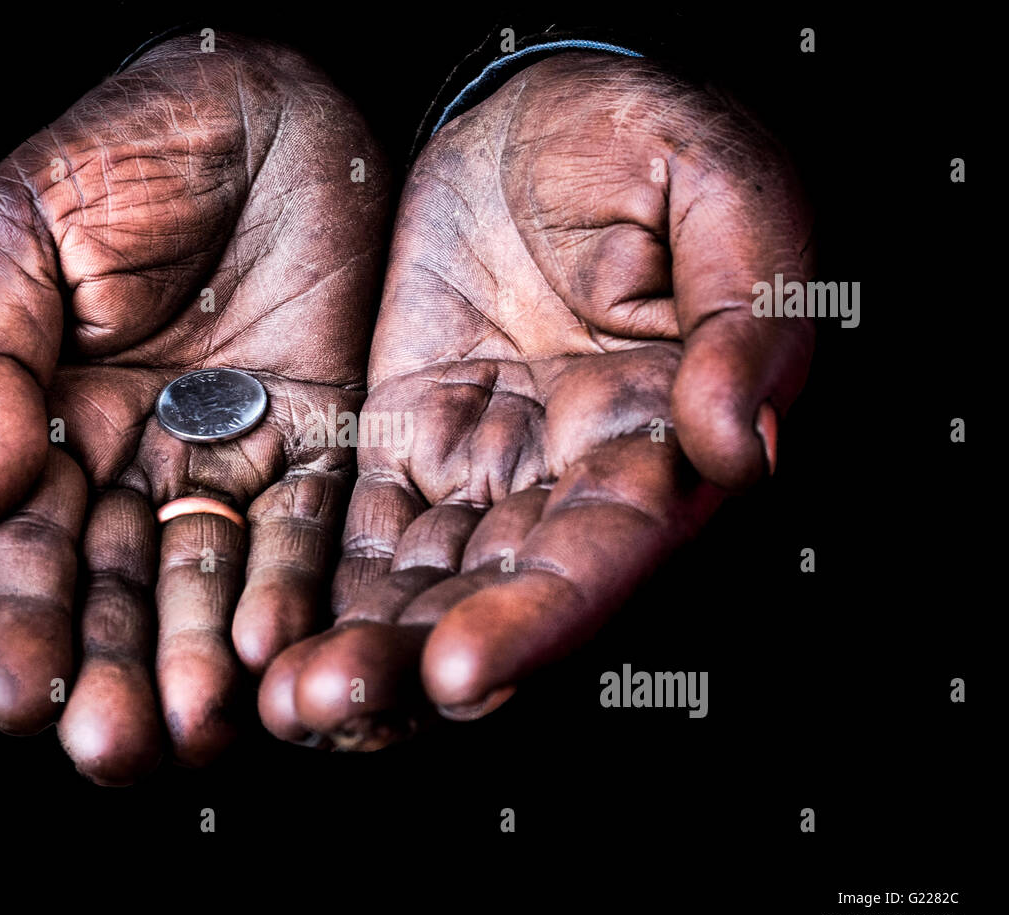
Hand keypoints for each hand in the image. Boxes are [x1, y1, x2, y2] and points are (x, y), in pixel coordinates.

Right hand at [0, 34, 387, 781]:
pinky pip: (302, 535)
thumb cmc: (133, 143)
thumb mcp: (25, 226)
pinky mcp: (321, 443)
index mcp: (47, 418)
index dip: (19, 626)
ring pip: (207, 584)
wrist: (271, 100)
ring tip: (192, 726)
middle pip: (117, 593)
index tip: (19, 697)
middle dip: (112, 673)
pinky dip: (285, 594)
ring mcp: (231, 457)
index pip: (24, 550)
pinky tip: (269, 651)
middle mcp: (138, 459)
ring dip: (196, 663)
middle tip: (112, 745)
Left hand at [258, 52, 813, 748]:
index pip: (602, 556)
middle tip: (328, 708)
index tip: (463, 672)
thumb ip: (743, 321)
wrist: (538, 111)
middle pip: (495, 602)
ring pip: (418, 587)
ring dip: (355, 651)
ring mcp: (479, 468)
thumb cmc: (645, 142)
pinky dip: (316, 589)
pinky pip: (357, 531)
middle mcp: (565, 482)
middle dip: (414, 667)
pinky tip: (265, 638)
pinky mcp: (402, 441)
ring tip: (285, 702)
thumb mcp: (719, 196)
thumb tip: (737, 444)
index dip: (538, 623)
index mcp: (656, 440)